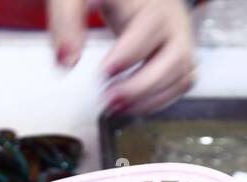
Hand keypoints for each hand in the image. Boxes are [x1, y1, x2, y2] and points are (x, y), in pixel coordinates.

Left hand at [48, 0, 195, 114]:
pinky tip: (132, 104)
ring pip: (181, 76)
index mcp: (153, 3)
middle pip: (175, 58)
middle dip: (142, 85)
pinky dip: (159, 99)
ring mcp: (180, 39)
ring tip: (117, 106)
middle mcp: (173, 21)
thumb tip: (66, 62)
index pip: (150, 29)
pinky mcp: (179, 55)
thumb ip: (67, 22)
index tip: (105, 71)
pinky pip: (181, 83)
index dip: (128, 55)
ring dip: (150, 98)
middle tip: (110, 98)